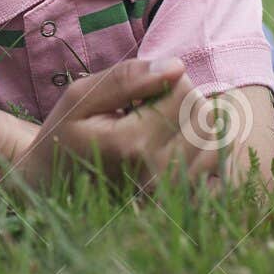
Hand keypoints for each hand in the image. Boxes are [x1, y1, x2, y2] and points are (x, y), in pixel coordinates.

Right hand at [15, 57, 225, 191]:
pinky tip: (178, 150)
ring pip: (216, 140)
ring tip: (160, 128)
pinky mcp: (182, 206)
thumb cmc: (65, 135)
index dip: (165, 80)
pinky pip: (219, 172)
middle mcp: (158, 174)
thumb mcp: (80, 97)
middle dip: (182, 101)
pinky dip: (205, 155)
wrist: (54, 186)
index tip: (138, 93)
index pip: (183, 92)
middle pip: (204, 115)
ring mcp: (173, 195)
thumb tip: (177, 66)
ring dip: (194, 126)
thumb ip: (126, 78)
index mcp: (131, 144)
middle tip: (148, 109)